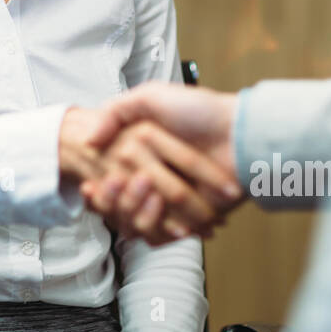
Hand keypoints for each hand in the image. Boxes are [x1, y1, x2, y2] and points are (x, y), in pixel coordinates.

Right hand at [79, 83, 243, 241]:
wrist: (241, 131)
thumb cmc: (200, 110)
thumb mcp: (150, 97)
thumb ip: (117, 111)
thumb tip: (89, 138)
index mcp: (146, 153)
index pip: (116, 178)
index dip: (104, 186)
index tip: (90, 185)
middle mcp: (159, 177)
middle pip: (128, 202)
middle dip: (120, 201)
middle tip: (114, 192)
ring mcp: (177, 199)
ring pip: (146, 221)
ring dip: (140, 216)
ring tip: (144, 202)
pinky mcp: (196, 216)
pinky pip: (171, 234)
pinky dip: (163, 234)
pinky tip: (158, 225)